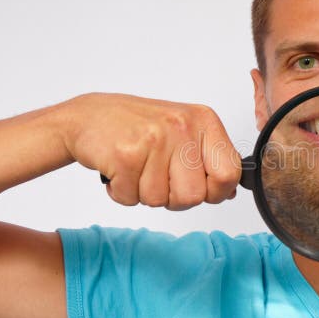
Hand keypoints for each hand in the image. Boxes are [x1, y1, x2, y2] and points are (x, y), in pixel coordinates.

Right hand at [59, 93, 240, 209]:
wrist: (88, 117)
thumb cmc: (137, 127)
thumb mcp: (183, 132)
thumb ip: (209, 159)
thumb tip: (230, 191)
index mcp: (203, 121)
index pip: (229, 173)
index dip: (215, 191)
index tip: (200, 188)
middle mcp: (182, 127)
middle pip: (194, 196)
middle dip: (174, 197)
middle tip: (157, 176)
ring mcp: (154, 140)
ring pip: (161, 201)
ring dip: (144, 194)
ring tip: (136, 168)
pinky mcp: (125, 155)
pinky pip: (132, 199)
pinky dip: (122, 193)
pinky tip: (120, 170)